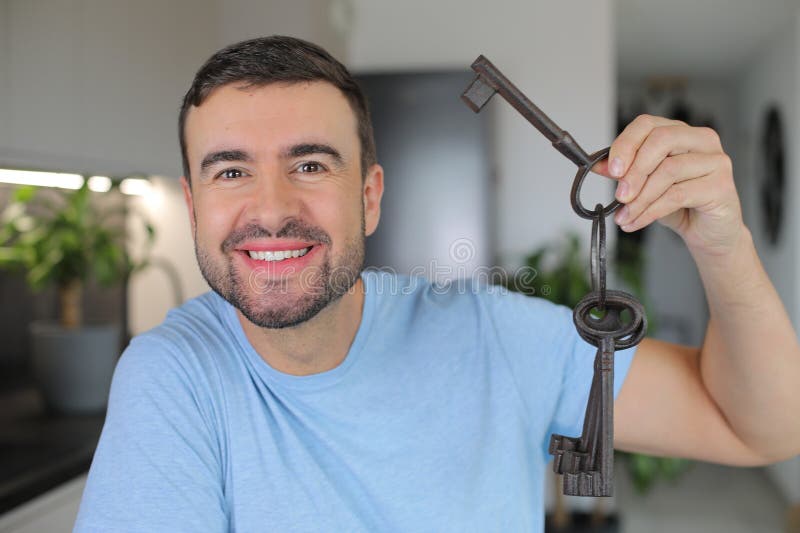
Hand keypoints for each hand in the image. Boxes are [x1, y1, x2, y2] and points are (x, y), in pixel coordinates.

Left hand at [593, 114, 744, 257]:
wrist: (708, 232)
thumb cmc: (680, 205)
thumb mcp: (645, 186)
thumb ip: (624, 172)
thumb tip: (597, 165)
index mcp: (680, 132)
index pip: (647, 124)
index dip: (626, 144)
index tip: (611, 170)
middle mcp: (702, 140)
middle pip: (661, 141)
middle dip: (634, 170)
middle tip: (619, 196)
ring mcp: (716, 161)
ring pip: (668, 171)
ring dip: (640, 198)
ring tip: (624, 216)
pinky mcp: (721, 186)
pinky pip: (678, 195)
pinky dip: (651, 211)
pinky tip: (637, 222)